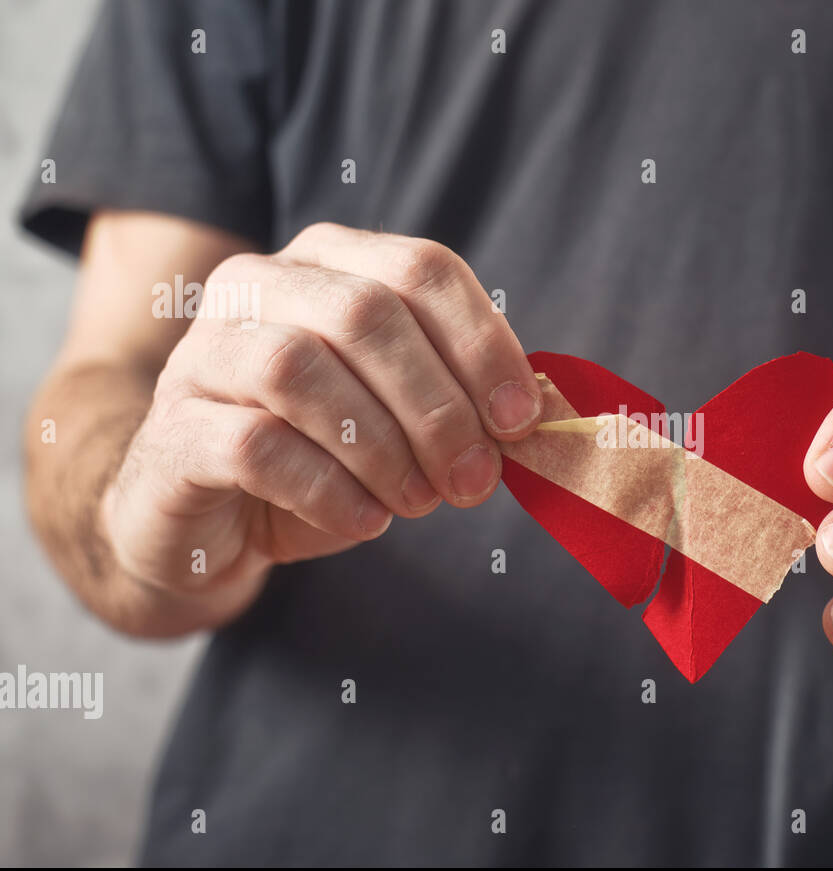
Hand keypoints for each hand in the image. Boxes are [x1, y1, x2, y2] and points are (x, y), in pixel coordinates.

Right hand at [100, 223, 540, 605]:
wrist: (204, 517)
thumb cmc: (318, 456)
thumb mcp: (398, 417)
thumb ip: (459, 398)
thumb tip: (532, 413)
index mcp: (327, 263)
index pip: (420, 268)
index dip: (482, 343)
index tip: (519, 419)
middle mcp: (257, 287)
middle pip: (364, 314)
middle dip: (438, 406)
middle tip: (473, 479)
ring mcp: (203, 353)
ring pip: (299, 369)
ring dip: (381, 448)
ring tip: (418, 502)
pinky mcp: (173, 430)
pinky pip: (255, 446)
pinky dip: (329, 489)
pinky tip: (366, 520)